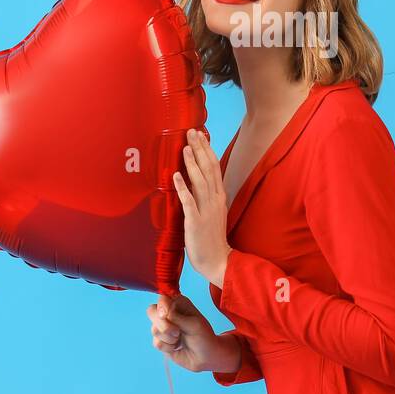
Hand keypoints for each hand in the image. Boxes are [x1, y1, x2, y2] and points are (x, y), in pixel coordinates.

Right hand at [146, 292, 238, 373]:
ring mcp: (163, 327)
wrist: (205, 357)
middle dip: (163, 325)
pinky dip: (168, 347)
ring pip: (154, 329)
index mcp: (178, 303)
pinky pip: (156, 343)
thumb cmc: (203, 336)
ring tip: (180, 339)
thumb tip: (162, 312)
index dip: (161, 306)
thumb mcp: (193, 324)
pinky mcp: (161, 340)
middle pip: (151, 312)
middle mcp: (168, 313)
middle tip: (177, 332)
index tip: (165, 314)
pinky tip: (177, 347)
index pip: (162, 298)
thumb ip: (176, 317)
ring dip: (169, 338)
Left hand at [173, 128, 231, 287]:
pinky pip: (189, 202)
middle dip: (200, 149)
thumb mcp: (214, 212)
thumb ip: (208, 195)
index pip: (214, 167)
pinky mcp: (196, 221)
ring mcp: (206, 210)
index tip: (201, 134)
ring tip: (185, 148)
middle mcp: (215, 200)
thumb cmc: (212, 237)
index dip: (207, 150)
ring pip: (200, 182)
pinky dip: (183, 188)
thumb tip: (197, 179)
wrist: (218, 261)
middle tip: (191, 132)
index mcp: (219, 196)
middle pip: (208, 169)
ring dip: (192, 164)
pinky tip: (175, 176)